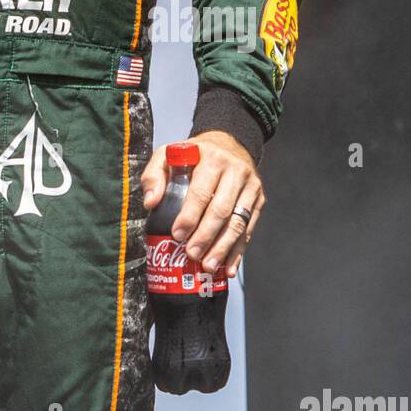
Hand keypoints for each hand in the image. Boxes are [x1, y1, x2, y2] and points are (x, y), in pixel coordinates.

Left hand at [140, 131, 263, 277]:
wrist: (229, 143)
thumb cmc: (195, 154)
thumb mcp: (168, 153)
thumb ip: (154, 175)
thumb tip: (150, 203)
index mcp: (211, 158)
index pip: (200, 192)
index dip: (189, 216)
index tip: (177, 235)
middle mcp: (235, 171)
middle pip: (221, 210)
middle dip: (206, 236)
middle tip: (192, 255)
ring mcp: (250, 186)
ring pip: (238, 223)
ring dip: (223, 248)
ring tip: (208, 266)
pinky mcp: (259, 199)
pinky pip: (249, 229)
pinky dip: (239, 251)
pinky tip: (228, 267)